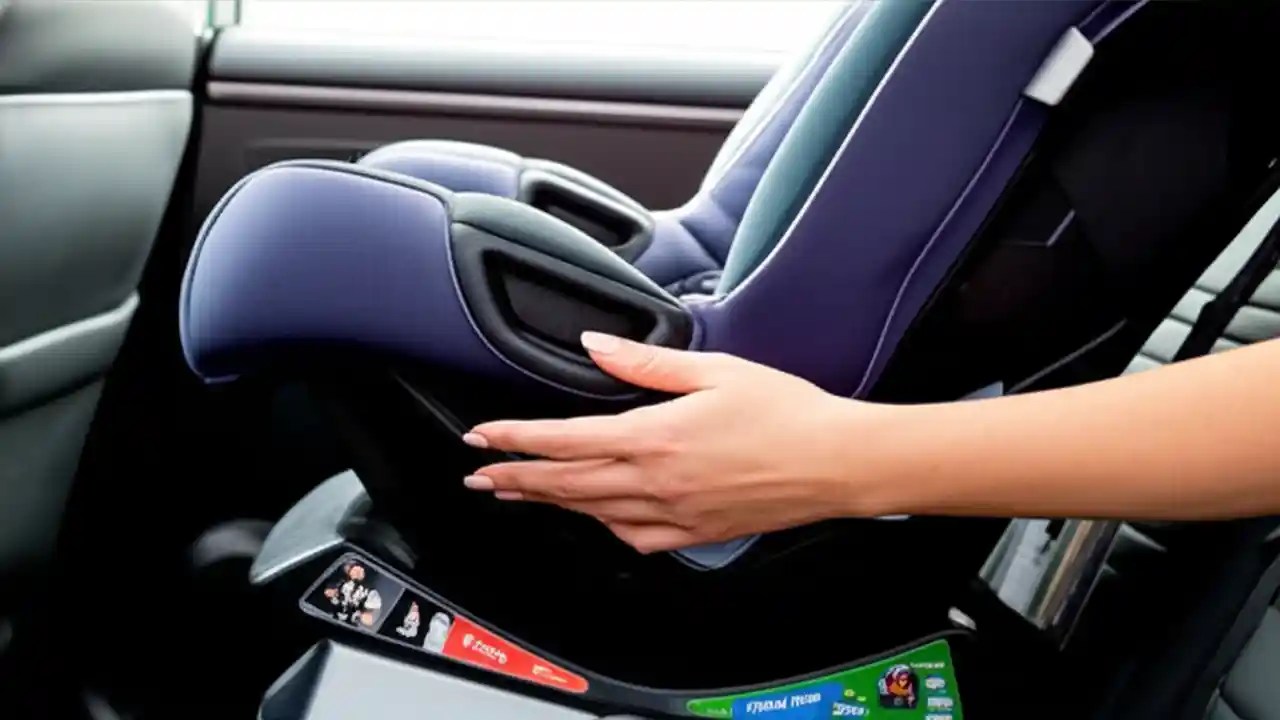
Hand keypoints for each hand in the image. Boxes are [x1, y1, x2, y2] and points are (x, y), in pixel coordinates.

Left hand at [462, 332, 872, 553]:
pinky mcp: (696, 532)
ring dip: (549, 502)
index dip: (515, 439)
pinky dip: (606, 526)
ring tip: (519, 494)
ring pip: (592, 513)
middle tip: (480, 478)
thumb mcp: (713, 370)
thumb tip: (596, 346)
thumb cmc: (786, 413)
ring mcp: (675, 513)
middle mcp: (656, 482)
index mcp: (654, 437)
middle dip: (515, 479)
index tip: (482, 438)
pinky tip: (598, 518)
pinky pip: (635, 538)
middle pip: (566, 484)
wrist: (837, 462)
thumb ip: (645, 361)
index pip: (563, 440)